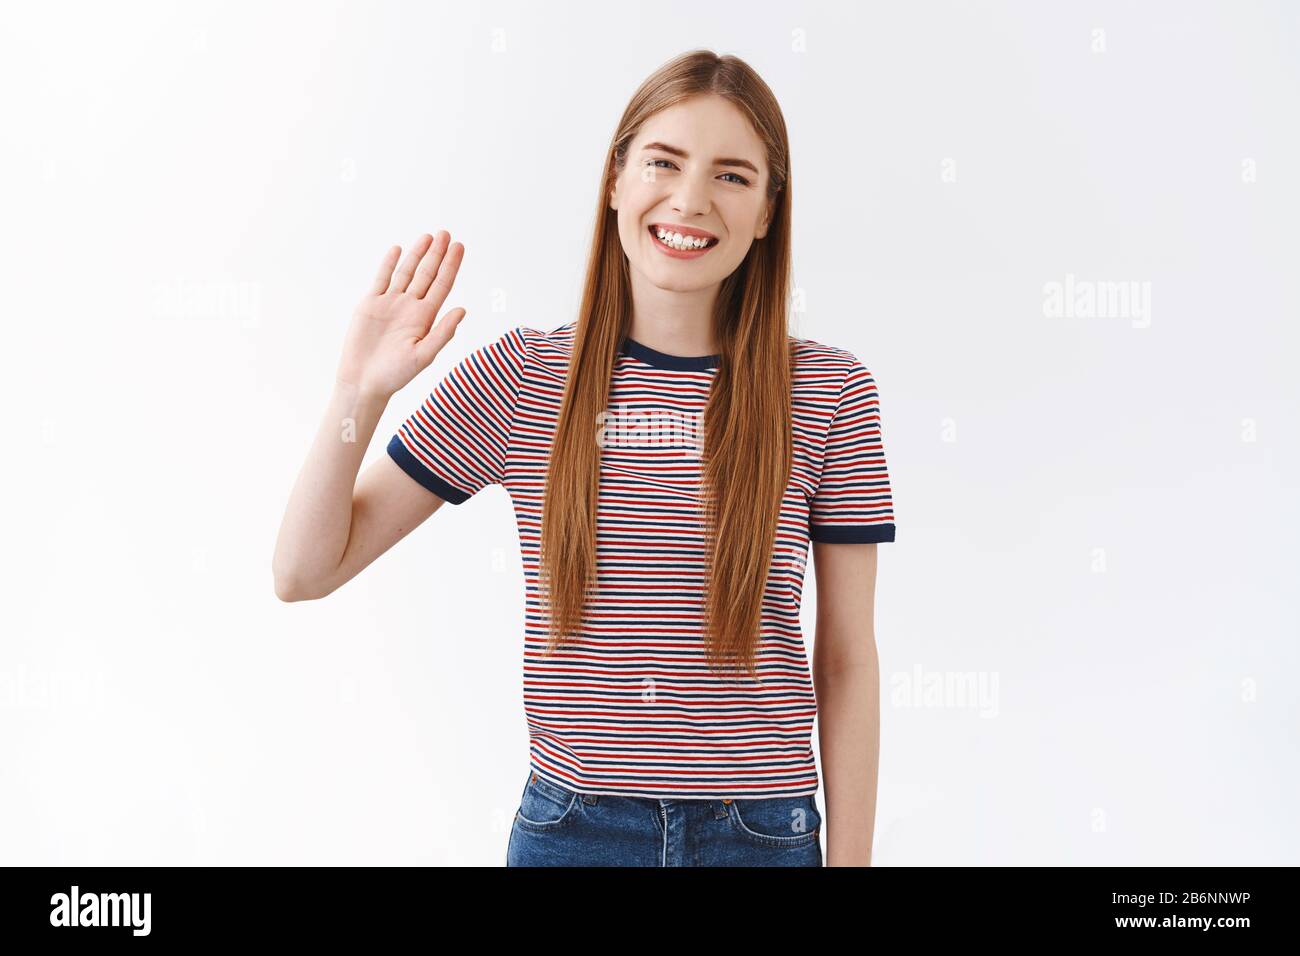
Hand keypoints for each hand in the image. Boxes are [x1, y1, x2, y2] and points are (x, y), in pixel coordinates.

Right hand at [336, 231, 466, 398]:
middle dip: (437, 254)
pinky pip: (381, 279)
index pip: (442, 285)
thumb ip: (443, 332)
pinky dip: (389, 264)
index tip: (460, 247)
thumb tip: (462, 310)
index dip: (451, 266)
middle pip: (427, 274)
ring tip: (428, 237)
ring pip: (406, 273)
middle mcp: (410, 307)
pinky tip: (398, 250)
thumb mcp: (423, 356)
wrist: (363, 382)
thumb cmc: (395, 375)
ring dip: (416, 254)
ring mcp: (391, 304)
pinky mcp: (371, 304)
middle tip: (446, 233)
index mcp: (425, 318)